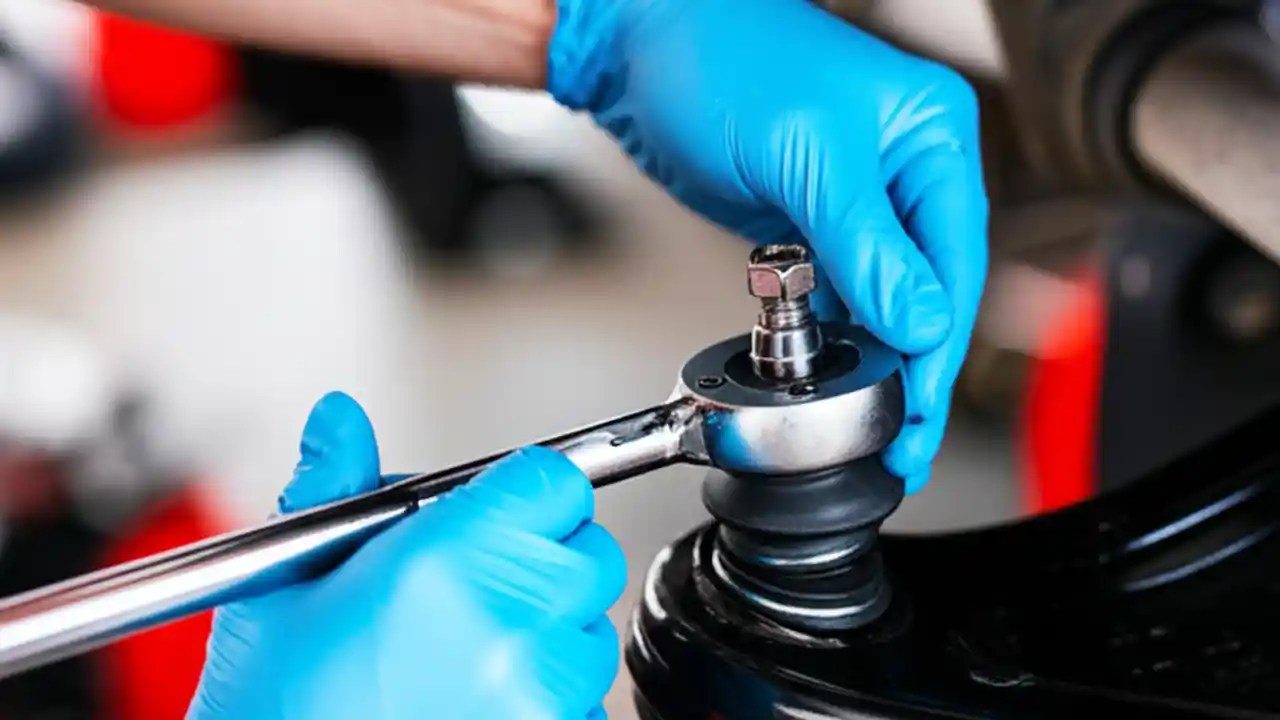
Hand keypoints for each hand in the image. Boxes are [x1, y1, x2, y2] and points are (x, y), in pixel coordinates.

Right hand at [187, 392, 625, 719]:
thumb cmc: (276, 705)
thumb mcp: (284, 586)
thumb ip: (330, 488)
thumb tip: (340, 421)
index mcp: (445, 560)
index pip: (555, 480)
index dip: (529, 489)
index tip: (503, 508)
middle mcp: (507, 620)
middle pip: (588, 552)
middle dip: (545, 558)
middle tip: (479, 585)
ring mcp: (539, 689)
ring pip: (593, 629)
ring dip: (552, 631)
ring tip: (471, 654)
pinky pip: (589, 699)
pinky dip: (553, 695)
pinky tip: (483, 701)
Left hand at [548, 0, 987, 491]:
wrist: (641, 47)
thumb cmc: (723, 60)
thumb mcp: (806, 154)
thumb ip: (868, 246)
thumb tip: (921, 322)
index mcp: (930, 135)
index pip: (955, 259)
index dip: (939, 343)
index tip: (920, 407)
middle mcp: (905, 167)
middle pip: (931, 286)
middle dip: (918, 365)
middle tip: (904, 437)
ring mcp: (858, 196)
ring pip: (888, 293)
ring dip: (881, 356)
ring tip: (874, 420)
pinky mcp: (813, 218)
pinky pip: (844, 286)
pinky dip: (841, 329)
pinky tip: (837, 366)